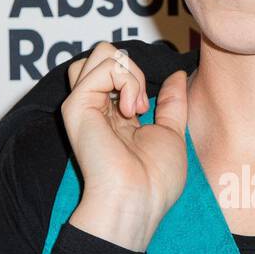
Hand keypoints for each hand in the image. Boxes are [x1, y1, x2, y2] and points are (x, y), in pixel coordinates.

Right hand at [61, 42, 188, 250]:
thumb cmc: (155, 179)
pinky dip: (127, 81)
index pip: (119, 71)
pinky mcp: (77, 106)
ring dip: (130, 73)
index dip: (139, 77)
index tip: (152, 107)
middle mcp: (96, 107)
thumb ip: (172, 102)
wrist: (139, 200)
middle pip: (104, 55)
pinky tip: (132, 111)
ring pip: (100, 53)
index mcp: (114, 113)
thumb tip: (176, 74)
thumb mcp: (172, 132)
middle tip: (142, 105)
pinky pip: (103, 66)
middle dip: (133, 69)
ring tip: (137, 108)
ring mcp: (84, 104)